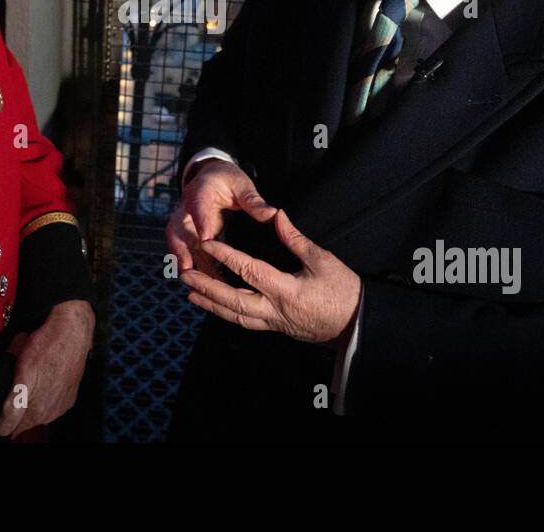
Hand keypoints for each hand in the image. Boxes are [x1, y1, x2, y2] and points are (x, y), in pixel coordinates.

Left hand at [0, 299, 93, 437]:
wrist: (73, 328)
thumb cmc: (46, 347)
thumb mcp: (22, 376)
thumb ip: (12, 407)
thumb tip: (3, 429)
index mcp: (39, 412)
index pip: (13, 428)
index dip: (3, 417)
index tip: (2, 398)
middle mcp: (53, 412)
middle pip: (25, 417)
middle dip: (17, 402)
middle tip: (16, 377)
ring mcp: (63, 402)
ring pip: (37, 405)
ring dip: (30, 394)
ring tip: (29, 370)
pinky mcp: (70, 391)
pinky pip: (49, 395)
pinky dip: (43, 386)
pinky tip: (42, 370)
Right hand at [166, 159, 276, 281]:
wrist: (210, 178)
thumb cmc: (227, 181)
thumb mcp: (241, 184)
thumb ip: (253, 200)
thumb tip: (271, 213)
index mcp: (200, 192)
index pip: (197, 206)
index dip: (200, 222)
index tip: (206, 237)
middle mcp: (187, 212)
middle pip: (176, 231)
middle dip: (179, 251)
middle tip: (186, 269)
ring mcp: (186, 227)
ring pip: (180, 249)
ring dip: (186, 267)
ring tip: (195, 287)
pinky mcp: (190, 239)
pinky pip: (190, 257)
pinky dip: (196, 272)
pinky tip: (207, 289)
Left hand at [181, 209, 360, 344]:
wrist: (357, 323)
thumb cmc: (344, 290)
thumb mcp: (322, 260)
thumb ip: (295, 238)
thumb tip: (277, 215)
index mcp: (286, 291)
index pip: (248, 270)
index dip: (226, 256)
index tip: (208, 243)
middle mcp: (275, 310)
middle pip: (233, 301)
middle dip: (207, 288)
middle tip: (186, 275)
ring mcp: (275, 323)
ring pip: (236, 316)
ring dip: (211, 304)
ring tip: (191, 293)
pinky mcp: (278, 328)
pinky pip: (247, 322)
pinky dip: (228, 313)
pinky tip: (216, 306)